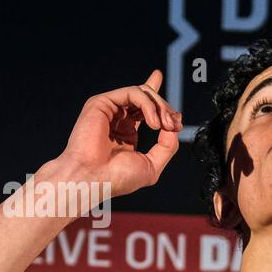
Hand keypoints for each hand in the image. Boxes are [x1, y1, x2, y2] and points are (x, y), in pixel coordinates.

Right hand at [55, 69, 180, 196]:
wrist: (93, 179)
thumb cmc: (116, 178)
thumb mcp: (152, 165)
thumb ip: (167, 146)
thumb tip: (174, 128)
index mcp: (127, 133)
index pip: (144, 109)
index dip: (159, 101)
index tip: (178, 117)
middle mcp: (118, 119)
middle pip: (148, 99)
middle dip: (166, 110)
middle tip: (174, 126)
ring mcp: (110, 110)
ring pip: (142, 92)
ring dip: (160, 107)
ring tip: (165, 125)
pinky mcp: (102, 102)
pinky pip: (133, 92)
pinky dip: (148, 105)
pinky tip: (153, 123)